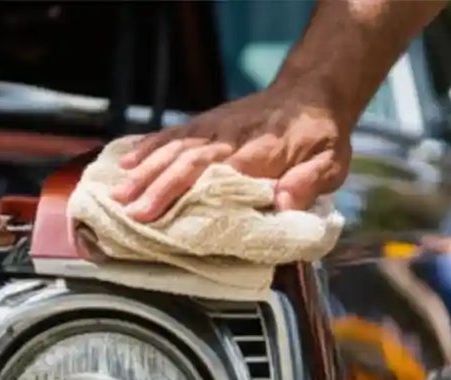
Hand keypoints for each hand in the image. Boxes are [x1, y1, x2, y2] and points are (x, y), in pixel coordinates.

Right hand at [111, 82, 353, 221]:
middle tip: (131, 212)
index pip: (218, 176)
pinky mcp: (209, 122)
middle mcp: (232, 138)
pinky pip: (175, 133)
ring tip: (119, 193)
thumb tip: (283, 203)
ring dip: (146, 170)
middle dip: (157, 188)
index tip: (162, 216)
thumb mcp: (331, 162)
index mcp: (261, 153)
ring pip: (175, 148)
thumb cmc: (322, 136)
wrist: (313, 93)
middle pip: (188, 163)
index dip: (187, 195)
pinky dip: (150, 145)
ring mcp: (216, 128)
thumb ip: (309, 183)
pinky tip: (128, 160)